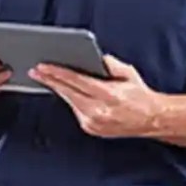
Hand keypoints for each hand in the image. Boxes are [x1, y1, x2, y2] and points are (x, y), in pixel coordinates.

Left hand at [30, 55, 163, 138]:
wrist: (150, 119)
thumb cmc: (139, 95)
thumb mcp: (128, 73)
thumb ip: (109, 63)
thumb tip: (93, 57)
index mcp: (108, 94)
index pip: (76, 81)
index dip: (57, 73)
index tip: (43, 66)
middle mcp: (99, 111)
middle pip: (67, 92)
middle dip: (50, 81)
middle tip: (35, 71)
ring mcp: (93, 122)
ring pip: (70, 102)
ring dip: (59, 89)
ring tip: (46, 78)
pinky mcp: (91, 129)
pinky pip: (76, 110)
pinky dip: (72, 100)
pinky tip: (66, 91)